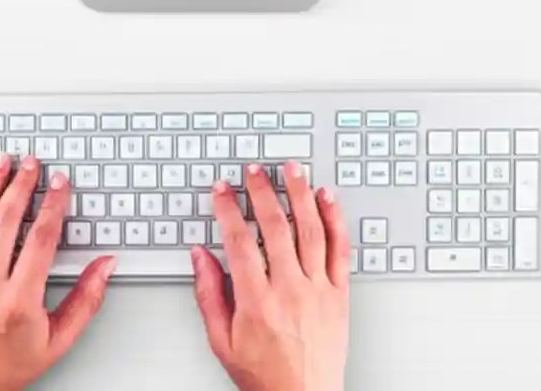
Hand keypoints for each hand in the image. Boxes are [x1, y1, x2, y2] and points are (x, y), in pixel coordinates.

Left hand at [0, 154, 116, 390]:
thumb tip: (106, 265)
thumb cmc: (7, 367)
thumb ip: (86, 300)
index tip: (61, 183)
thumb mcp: (57, 341)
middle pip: (7, 221)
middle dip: (23, 185)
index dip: (54, 206)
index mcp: (19, 301)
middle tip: (33, 163)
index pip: (40, 239)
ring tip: (3, 161)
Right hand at [191, 161, 350, 390]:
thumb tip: (200, 256)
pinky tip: (327, 198)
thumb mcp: (221, 340)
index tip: (221, 191)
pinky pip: (340, 249)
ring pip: (310, 230)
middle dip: (262, 192)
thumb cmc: (264, 374)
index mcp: (257, 302)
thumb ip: (209, 294)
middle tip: (254, 171)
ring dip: (300, 194)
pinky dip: (334, 220)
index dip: (228, 209)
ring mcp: (319, 290)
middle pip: (276, 227)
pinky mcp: (340, 294)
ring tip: (291, 170)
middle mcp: (290, 290)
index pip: (240, 241)